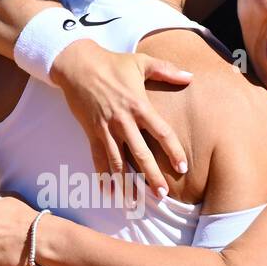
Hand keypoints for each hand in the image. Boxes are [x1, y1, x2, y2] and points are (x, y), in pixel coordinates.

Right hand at [50, 40, 191, 196]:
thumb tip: (190, 76)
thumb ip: (166, 70)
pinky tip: (109, 194)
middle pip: (140, 154)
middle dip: (151, 176)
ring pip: (118, 163)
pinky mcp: (91, 133)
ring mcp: (106, 129)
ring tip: (136, 203)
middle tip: (162, 195)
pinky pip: (98, 160)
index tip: (183, 167)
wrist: (76, 64)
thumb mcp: (141, 62)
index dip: (173, 151)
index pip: (161, 132)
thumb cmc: (111, 63)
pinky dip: (103, 178)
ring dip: (127, 184)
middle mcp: (123, 121)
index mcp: (139, 105)